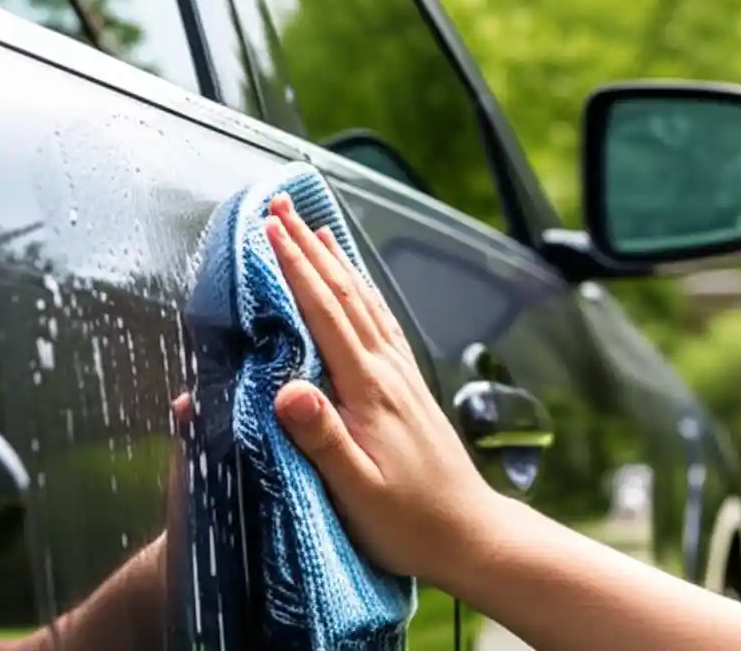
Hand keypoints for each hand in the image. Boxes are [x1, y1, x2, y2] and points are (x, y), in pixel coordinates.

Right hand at [264, 195, 498, 587]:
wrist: (470, 534)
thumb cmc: (408, 520)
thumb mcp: (356, 489)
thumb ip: (321, 439)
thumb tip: (287, 389)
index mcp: (369, 389)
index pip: (325, 313)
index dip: (295, 267)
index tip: (271, 229)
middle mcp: (387, 371)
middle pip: (345, 293)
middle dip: (310, 247)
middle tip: (283, 206)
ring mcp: (401, 376)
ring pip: (366, 301)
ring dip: (338, 261)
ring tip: (316, 227)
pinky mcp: (409, 388)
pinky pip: (382, 323)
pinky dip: (364, 291)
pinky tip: (359, 285)